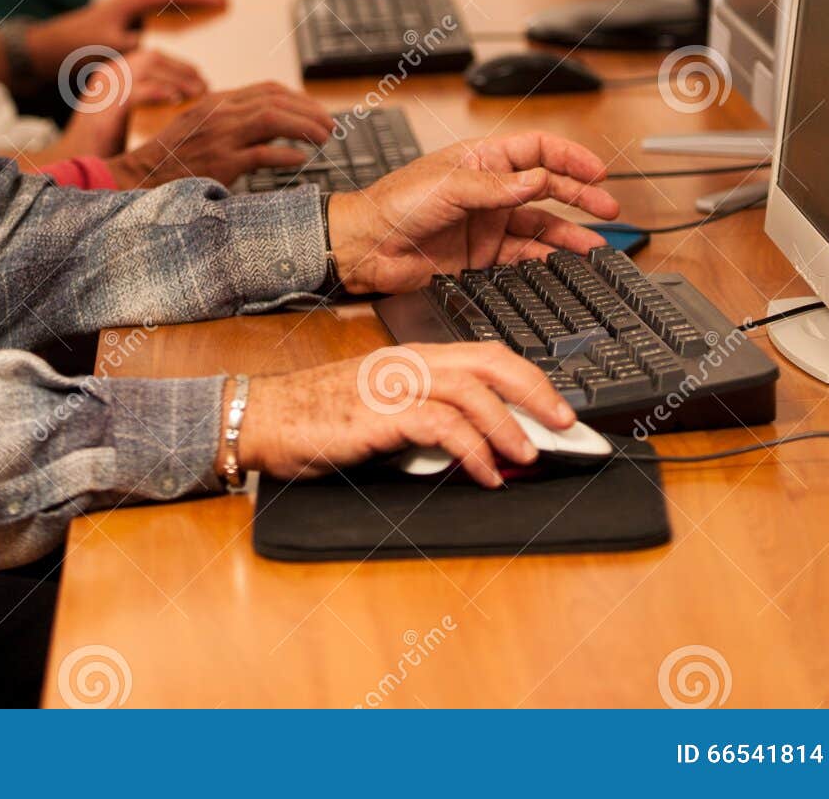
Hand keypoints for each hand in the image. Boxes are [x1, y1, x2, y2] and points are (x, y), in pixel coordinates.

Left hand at [24, 0, 228, 71]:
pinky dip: (176, 19)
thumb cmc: (75, 47)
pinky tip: (189, 32)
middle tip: (226, 1)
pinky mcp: (127, 22)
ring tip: (214, 11)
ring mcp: (129, 10)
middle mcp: (132, 0)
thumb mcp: (109, 49)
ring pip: (167, 2)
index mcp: (131, 1)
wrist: (48, 50)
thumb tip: (163, 52)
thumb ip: (137, 48)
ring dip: (189, 5)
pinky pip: (159, 15)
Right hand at [53, 47, 209, 157]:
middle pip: (152, 58)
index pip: (149, 57)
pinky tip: (175, 100)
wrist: (74, 170)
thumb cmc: (99, 147)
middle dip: (181, 69)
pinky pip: (138, 91)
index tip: (198, 77)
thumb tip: (174, 94)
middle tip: (204, 85)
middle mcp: (106, 75)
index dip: (176, 65)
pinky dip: (159, 92)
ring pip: (149, 70)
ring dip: (177, 79)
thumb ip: (140, 98)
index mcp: (109, 74)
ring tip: (198, 92)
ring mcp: (104, 89)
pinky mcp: (105, 109)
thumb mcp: (119, 114)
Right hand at [107, 82, 334, 189]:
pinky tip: (301, 159)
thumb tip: (269, 123)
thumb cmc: (172, 158)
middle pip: (276, 101)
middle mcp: (219, 113)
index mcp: (216, 101)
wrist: (139, 177)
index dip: (298, 98)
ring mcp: (220, 137)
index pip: (268, 89)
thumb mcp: (199, 126)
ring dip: (305, 128)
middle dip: (310, 111)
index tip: (316, 111)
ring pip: (273, 121)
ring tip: (324, 138)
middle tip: (331, 125)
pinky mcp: (220, 163)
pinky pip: (262, 154)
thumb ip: (229, 119)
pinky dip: (286, 155)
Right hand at [232, 343, 580, 488]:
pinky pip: (438, 424)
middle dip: (534, 389)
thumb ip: (428, 421)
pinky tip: (484, 472)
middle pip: (487, 361)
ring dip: (507, 424)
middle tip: (566, 422)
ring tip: (528, 454)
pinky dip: (470, 448)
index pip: (484, 356)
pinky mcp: (376, 413)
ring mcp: (392, 384)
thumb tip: (480, 448)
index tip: (558, 408)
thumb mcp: (383, 413)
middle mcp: (408, 364)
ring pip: (469, 389)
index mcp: (413, 359)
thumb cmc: (317, 417)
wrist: (262, 417)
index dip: (528, 378)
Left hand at [327, 133, 619, 296]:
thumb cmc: (394, 203)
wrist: (367, 246)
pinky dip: (545, 259)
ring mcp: (488, 223)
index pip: (537, 150)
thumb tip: (538, 180)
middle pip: (547, 187)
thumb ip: (496, 187)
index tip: (596, 172)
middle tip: (609, 207)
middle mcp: (490, 190)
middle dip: (580, 195)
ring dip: (568, 233)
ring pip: (540, 225)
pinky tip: (563, 264)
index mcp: (482, 160)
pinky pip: (523, 255)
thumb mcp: (449, 186)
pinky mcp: (482, 255)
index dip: (569, 157)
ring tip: (595, 245)